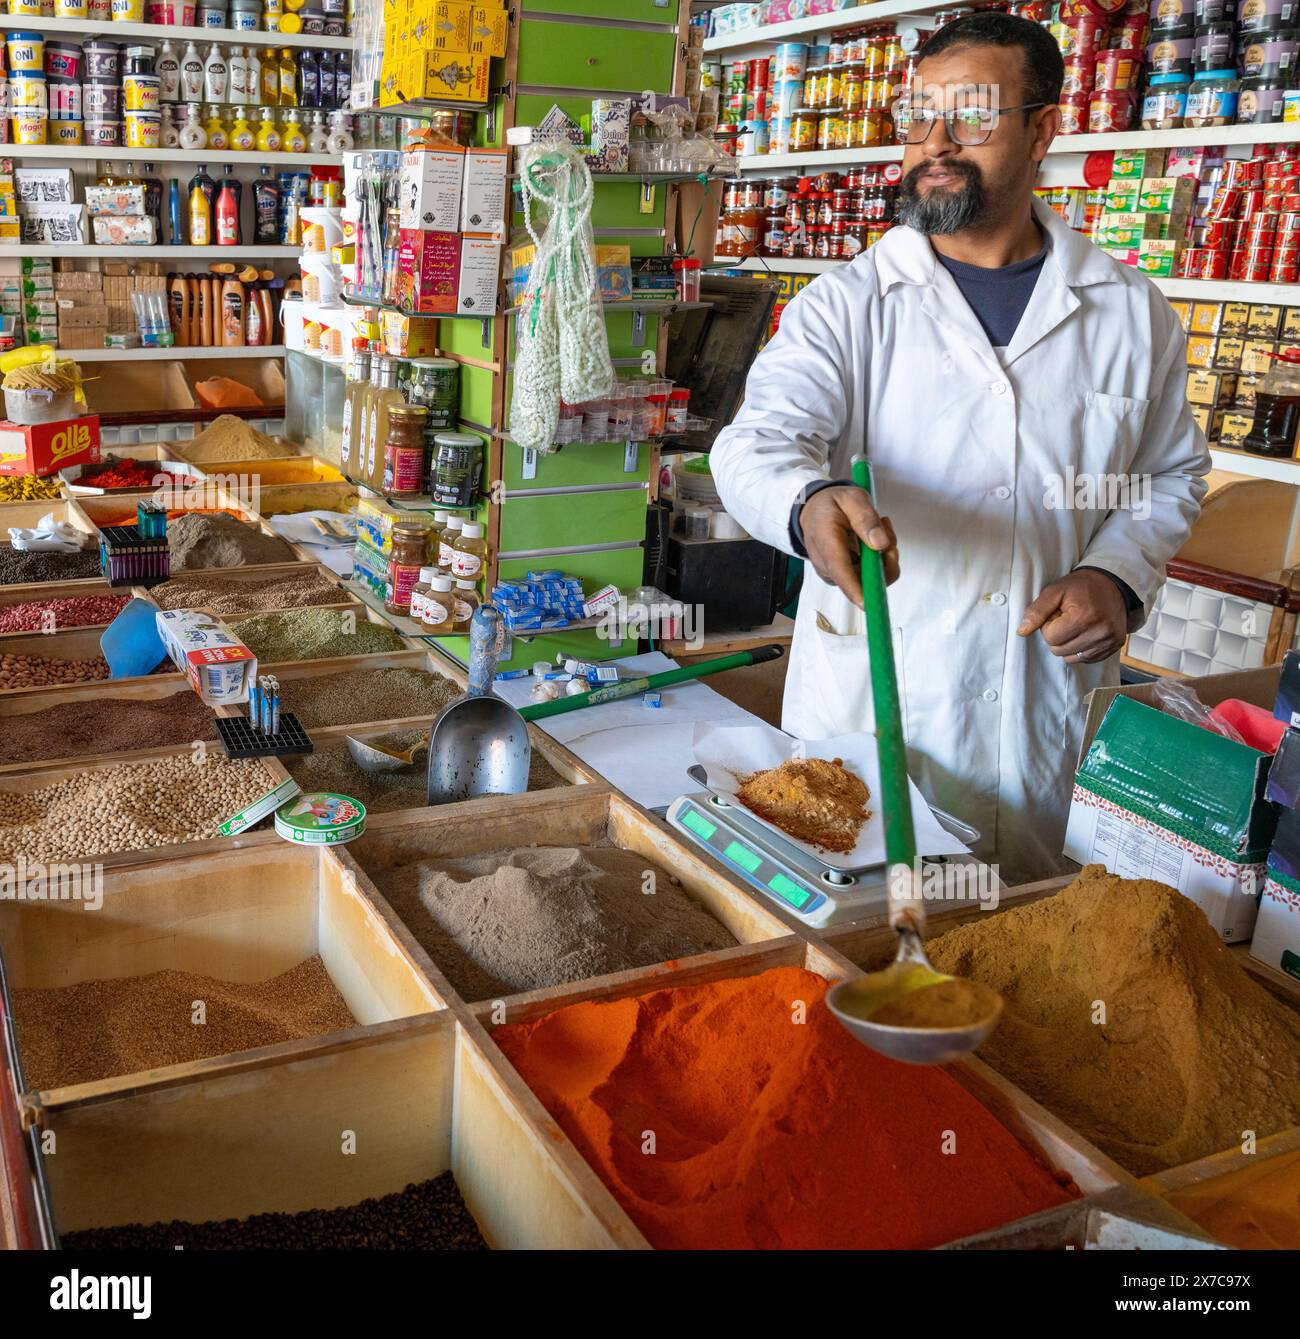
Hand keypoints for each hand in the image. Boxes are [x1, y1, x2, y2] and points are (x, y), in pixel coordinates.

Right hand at [800, 485, 898, 605]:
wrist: (814, 511)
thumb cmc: (831, 505)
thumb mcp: (851, 498)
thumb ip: (866, 518)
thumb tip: (881, 544)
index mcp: (826, 542)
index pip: (840, 571)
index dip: (856, 590)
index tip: (869, 603)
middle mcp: (828, 565)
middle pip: (862, 580)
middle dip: (885, 559)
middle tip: (886, 527)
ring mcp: (836, 574)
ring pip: (870, 578)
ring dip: (884, 555)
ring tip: (879, 526)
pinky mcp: (844, 577)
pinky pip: (869, 575)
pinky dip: (879, 558)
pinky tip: (874, 538)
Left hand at [1018, 570, 1126, 663]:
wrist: (1114, 584)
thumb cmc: (1081, 587)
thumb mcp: (1055, 590)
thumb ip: (1037, 611)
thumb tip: (1021, 632)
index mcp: (1084, 617)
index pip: (1050, 638)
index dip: (1049, 626)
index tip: (1058, 614)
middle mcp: (1099, 632)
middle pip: (1059, 651)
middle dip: (1057, 636)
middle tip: (1067, 620)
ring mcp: (1109, 642)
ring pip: (1071, 658)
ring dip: (1068, 644)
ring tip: (1077, 626)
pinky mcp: (1114, 647)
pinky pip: (1086, 659)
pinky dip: (1081, 648)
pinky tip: (1086, 632)